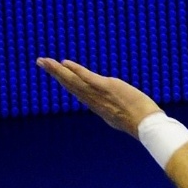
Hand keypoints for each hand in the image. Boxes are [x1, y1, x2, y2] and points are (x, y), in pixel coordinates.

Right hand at [36, 58, 161, 133]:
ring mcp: (99, 94)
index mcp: (98, 108)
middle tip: (41, 62)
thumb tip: (116, 114)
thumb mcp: (123, 119)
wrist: (146, 125)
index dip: (67, 82)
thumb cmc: (141, 124)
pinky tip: (64, 62)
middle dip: (55, 73)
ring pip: (73, 81)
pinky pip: (86, 77)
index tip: (58, 74)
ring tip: (44, 61)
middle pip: (70, 85)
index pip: (79, 92)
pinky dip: (75, 70)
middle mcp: (94, 101)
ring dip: (57, 70)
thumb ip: (116, 112)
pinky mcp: (106, 87)